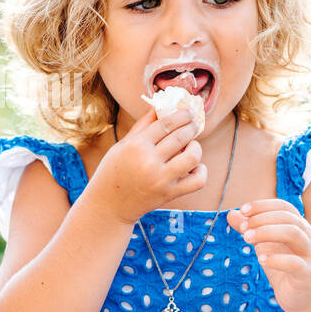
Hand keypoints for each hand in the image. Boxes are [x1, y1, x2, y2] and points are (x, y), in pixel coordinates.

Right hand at [90, 104, 205, 225]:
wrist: (109, 205)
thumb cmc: (114, 170)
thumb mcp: (122, 145)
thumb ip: (143, 126)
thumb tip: (161, 106)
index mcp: (136, 146)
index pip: (166, 123)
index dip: (181, 115)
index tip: (188, 112)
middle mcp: (149, 162)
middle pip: (180, 137)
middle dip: (191, 126)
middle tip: (195, 123)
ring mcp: (160, 179)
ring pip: (192, 157)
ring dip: (196, 147)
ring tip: (192, 145)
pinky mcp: (169, 194)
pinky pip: (197, 181)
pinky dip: (201, 172)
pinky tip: (196, 167)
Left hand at [225, 199, 310, 311]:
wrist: (304, 298)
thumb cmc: (284, 268)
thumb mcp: (264, 246)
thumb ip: (250, 230)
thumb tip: (231, 214)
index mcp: (299, 226)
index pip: (284, 206)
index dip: (263, 205)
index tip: (243, 210)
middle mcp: (308, 236)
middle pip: (287, 217)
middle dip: (261, 219)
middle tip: (243, 230)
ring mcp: (310, 254)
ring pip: (293, 233)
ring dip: (267, 232)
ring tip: (247, 239)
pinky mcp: (307, 274)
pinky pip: (295, 262)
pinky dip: (276, 258)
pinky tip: (260, 259)